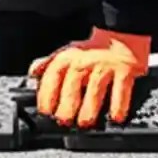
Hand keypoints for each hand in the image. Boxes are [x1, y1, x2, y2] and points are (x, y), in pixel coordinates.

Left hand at [30, 28, 152, 127]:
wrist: (121, 34)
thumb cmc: (92, 49)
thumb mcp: (67, 52)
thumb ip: (48, 63)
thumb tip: (32, 73)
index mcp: (67, 59)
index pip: (52, 78)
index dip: (46, 96)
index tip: (45, 111)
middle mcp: (84, 62)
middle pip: (72, 87)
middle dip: (66, 107)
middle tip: (64, 121)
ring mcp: (105, 67)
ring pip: (94, 91)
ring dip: (89, 110)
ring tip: (85, 123)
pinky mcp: (125, 71)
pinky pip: (120, 91)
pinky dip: (119, 105)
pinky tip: (115, 117)